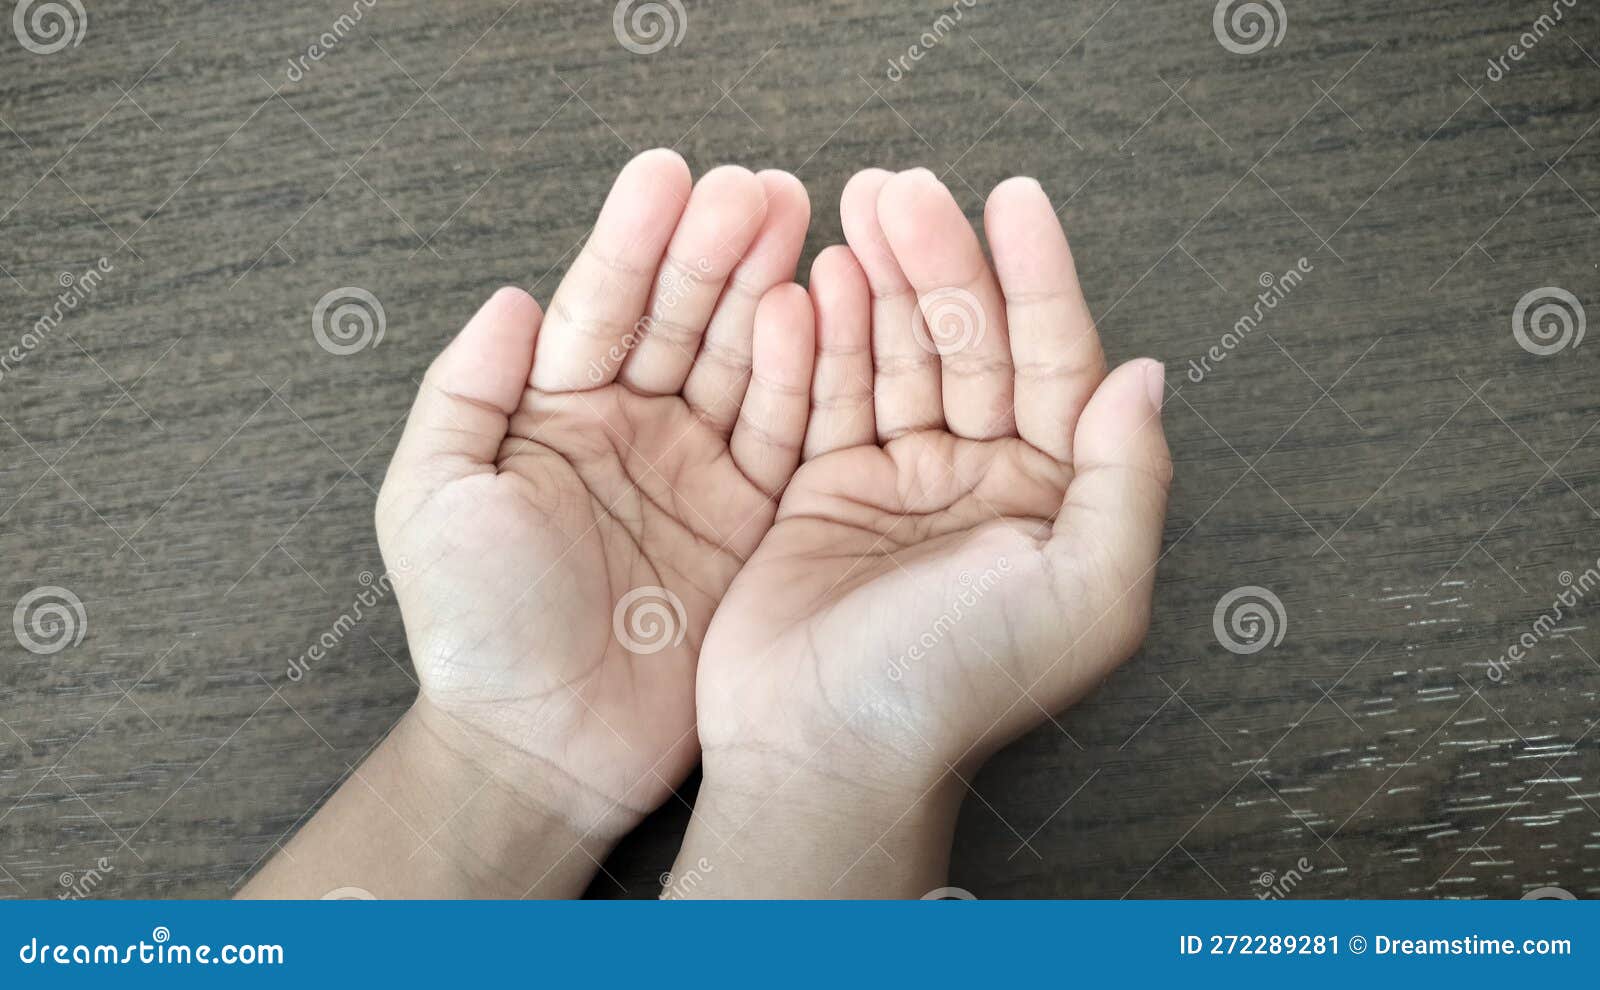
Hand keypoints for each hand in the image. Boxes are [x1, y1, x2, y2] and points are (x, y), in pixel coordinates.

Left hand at [374, 149, 814, 844]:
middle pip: (680, 320)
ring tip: (797, 218)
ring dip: (767, 288)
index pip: (600, 306)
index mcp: (554, 415)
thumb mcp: (434, 497)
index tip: (667, 173)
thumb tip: (512, 298)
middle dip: (715, 248)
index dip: (632, 240)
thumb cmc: (473, 628)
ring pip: (739, 362)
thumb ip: (465, 392)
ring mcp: (698, 474)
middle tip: (756, 185)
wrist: (542, 745)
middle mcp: (634, 432)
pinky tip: (816, 312)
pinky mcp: (753, 522)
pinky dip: (802, 377)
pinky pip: (784, 437)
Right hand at [675, 168, 1170, 896]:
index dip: (1039, 277)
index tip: (1014, 200)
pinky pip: (828, 396)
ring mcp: (902, 483)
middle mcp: (984, 484)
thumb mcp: (1084, 588)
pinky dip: (821, 339)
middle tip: (904, 188)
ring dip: (882, 280)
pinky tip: (816, 282)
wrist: (823, 751)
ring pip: (896, 355)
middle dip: (942, 261)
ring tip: (859, 206)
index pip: (1057, 362)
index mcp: (1056, 502)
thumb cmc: (956, 684)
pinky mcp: (826, 492)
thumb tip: (1149, 377)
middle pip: (969, 344)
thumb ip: (1127, 480)